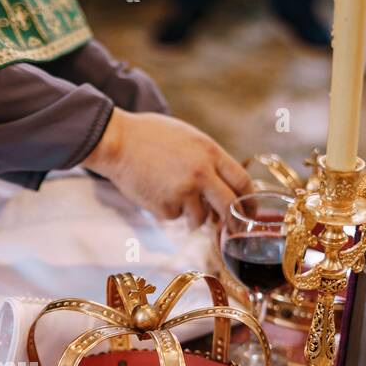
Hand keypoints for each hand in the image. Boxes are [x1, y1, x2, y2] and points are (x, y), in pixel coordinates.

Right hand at [83, 109, 252, 227]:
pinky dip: (168, 210)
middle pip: (228, 207)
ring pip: (200, 218)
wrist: (117, 142)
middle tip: (231, 229)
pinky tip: (155, 192)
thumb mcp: (188, 138)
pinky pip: (174, 217)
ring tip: (173, 196)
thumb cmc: (150, 136)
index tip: (247, 211)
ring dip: (192, 216)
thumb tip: (221, 187)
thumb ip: (207, 160)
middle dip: (232, 221)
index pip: (241, 181)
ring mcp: (183, 192)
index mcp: (210, 152)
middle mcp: (201, 174)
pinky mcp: (165, 207)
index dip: (247, 199)